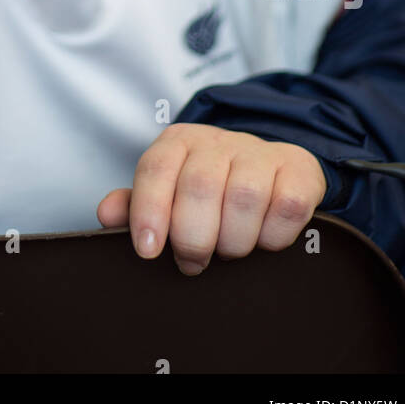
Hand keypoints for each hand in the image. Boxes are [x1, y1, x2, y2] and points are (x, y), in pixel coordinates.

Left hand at [97, 123, 326, 273]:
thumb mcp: (171, 192)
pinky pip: (286, 207)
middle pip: (199, 187)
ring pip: (244, 198)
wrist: (272, 168)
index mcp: (179, 143)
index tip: (148, 251)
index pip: (155, 169)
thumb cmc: (211, 189)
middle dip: (193, 237)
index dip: (148, 211)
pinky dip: (272, 236)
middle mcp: (217, 141)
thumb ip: (136, 205)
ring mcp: (260, 152)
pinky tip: (262, 238)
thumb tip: (106, 214)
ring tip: (228, 250)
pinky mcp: (298, 169)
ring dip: (234, 240)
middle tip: (193, 262)